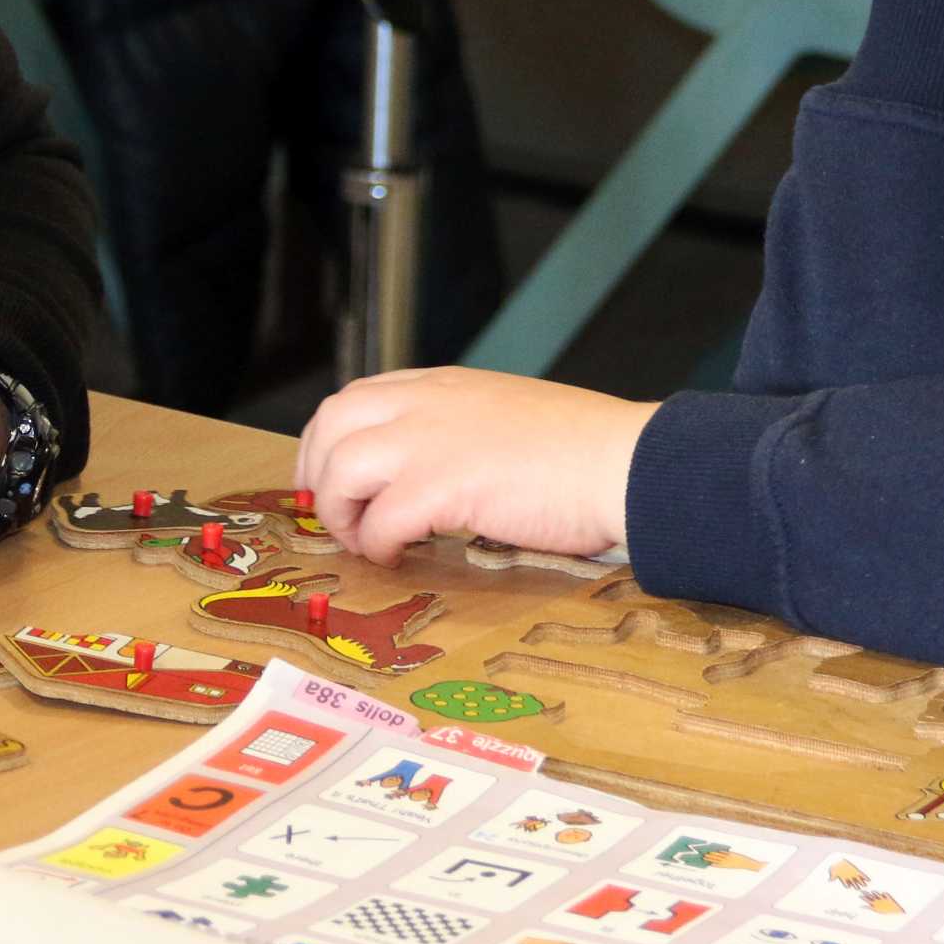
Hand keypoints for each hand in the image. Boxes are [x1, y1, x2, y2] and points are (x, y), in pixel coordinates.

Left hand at [295, 366, 658, 565]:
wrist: (625, 463)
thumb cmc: (585, 450)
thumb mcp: (509, 416)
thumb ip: (465, 429)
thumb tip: (439, 470)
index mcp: (444, 386)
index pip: (357, 397)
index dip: (333, 441)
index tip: (336, 477)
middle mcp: (426, 405)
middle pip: (331, 423)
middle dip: (318, 471)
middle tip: (334, 514)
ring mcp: (430, 442)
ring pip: (340, 470)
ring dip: (341, 512)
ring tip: (367, 542)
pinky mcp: (442, 487)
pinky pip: (379, 521)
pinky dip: (378, 545)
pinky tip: (399, 557)